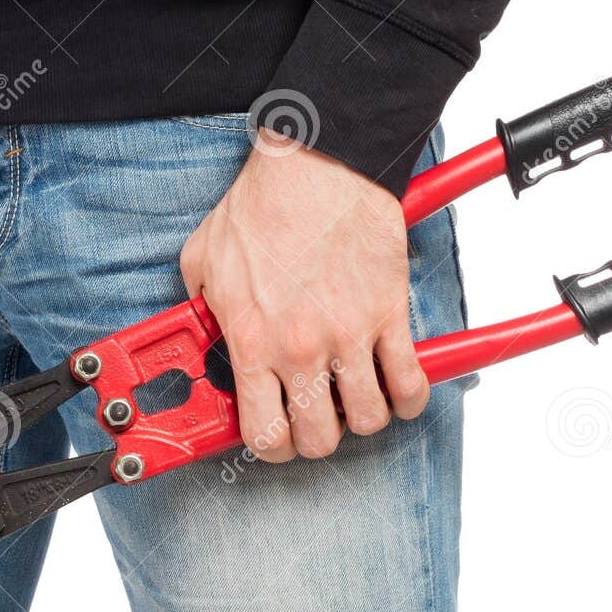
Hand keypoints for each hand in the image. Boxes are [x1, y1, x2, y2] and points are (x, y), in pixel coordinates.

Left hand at [180, 132, 428, 462]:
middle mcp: (302, 348)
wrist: (317, 165)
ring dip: (363, 417)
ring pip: (370, 419)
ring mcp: (350, 335)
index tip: (273, 435)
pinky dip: (408, 397)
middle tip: (315, 415)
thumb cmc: (262, 205)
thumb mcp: (203, 261)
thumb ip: (199, 309)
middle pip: (319, 439)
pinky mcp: (390, 316)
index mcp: (253, 341)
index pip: (262, 434)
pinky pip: (411, 383)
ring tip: (353, 397)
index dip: (269, 446)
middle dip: (316, 436)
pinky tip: (395, 388)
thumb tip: (200, 334)